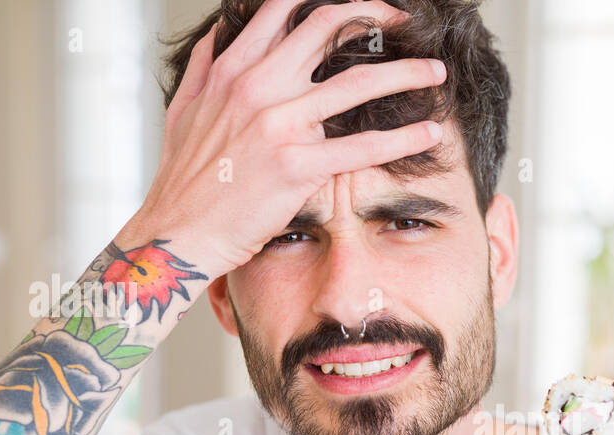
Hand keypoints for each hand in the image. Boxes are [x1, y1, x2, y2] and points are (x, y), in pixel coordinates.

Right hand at [122, 0, 445, 276]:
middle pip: (329, 29)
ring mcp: (279, 124)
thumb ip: (204, 67)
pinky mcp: (298, 166)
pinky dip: (403, 138)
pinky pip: (363, 146)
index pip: (286, 10)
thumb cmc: (183, 180)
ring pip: (358, 83)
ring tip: (435, 72)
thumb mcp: (183, 109)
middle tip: (407, 25)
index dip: (332, 2)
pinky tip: (429, 134)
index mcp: (232, 69)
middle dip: (376, 18)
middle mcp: (258, 86)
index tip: (362, 7)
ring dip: (406, 73)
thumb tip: (220, 34)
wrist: (178, 233)